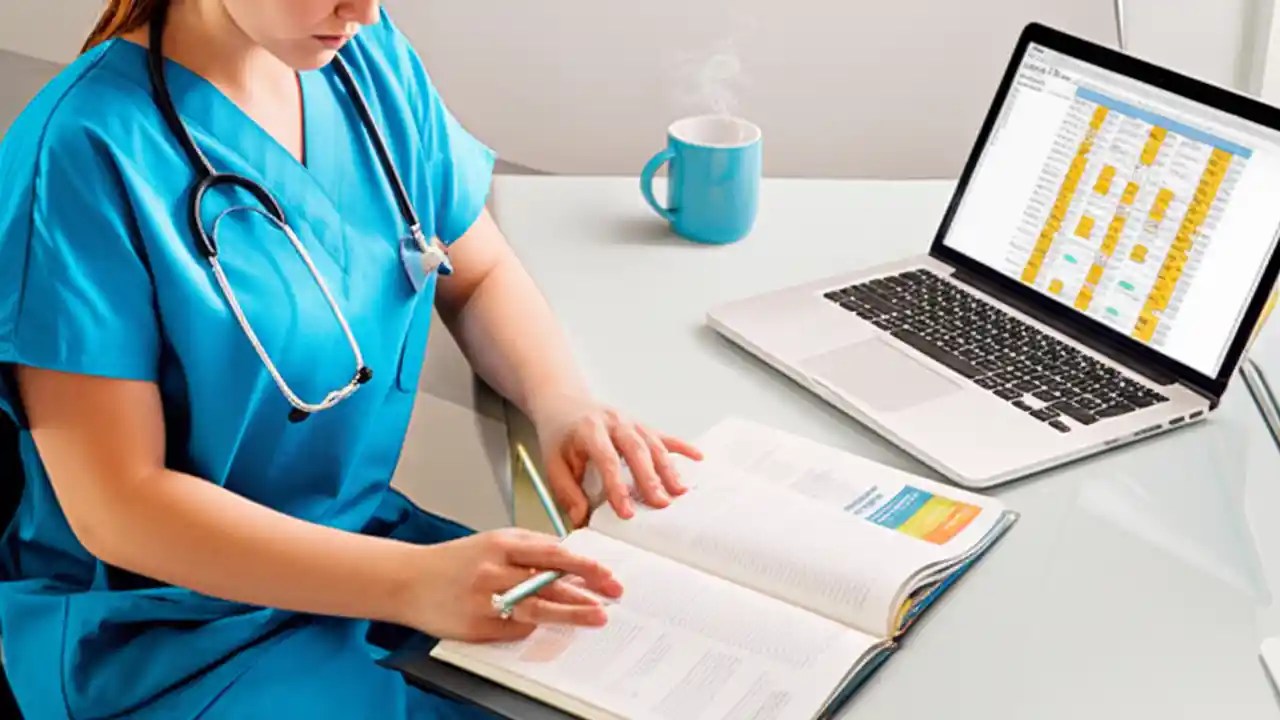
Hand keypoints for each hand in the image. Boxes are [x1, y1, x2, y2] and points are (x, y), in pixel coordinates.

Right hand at [402, 529, 623, 642]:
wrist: (407, 580)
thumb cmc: (454, 561)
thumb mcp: (492, 542)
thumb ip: (529, 549)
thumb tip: (568, 561)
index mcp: (501, 544)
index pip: (553, 553)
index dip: (584, 564)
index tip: (606, 573)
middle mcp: (494, 570)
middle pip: (550, 582)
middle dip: (586, 590)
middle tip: (611, 595)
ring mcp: (485, 600)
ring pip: (538, 609)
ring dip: (571, 613)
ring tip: (596, 616)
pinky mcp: (477, 625)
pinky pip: (515, 628)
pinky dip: (533, 627)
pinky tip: (547, 625)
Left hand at [533, 394, 703, 525]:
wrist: (564, 404)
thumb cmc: (560, 437)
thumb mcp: (553, 464)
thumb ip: (567, 492)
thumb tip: (581, 520)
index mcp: (589, 431)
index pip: (606, 460)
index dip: (617, 487)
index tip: (626, 512)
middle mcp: (613, 422)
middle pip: (636, 450)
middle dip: (650, 478)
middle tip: (661, 504)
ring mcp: (630, 421)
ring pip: (653, 443)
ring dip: (668, 467)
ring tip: (680, 491)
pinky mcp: (641, 425)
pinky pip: (664, 435)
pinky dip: (682, 446)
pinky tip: (698, 458)